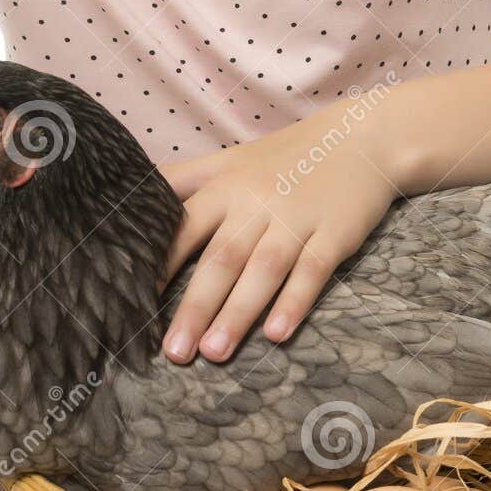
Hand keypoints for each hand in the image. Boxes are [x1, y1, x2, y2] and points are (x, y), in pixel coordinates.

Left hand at [156, 108, 401, 363]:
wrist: (362, 138)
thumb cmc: (286, 156)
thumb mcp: (230, 159)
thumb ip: (183, 177)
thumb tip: (128, 195)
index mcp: (226, 187)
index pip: (184, 228)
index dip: (160, 265)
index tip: (135, 303)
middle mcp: (256, 203)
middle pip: (221, 258)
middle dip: (196, 307)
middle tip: (174, 352)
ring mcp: (297, 219)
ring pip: (263, 269)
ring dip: (238, 313)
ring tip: (214, 353)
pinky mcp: (335, 233)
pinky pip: (313, 271)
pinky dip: (295, 302)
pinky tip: (277, 334)